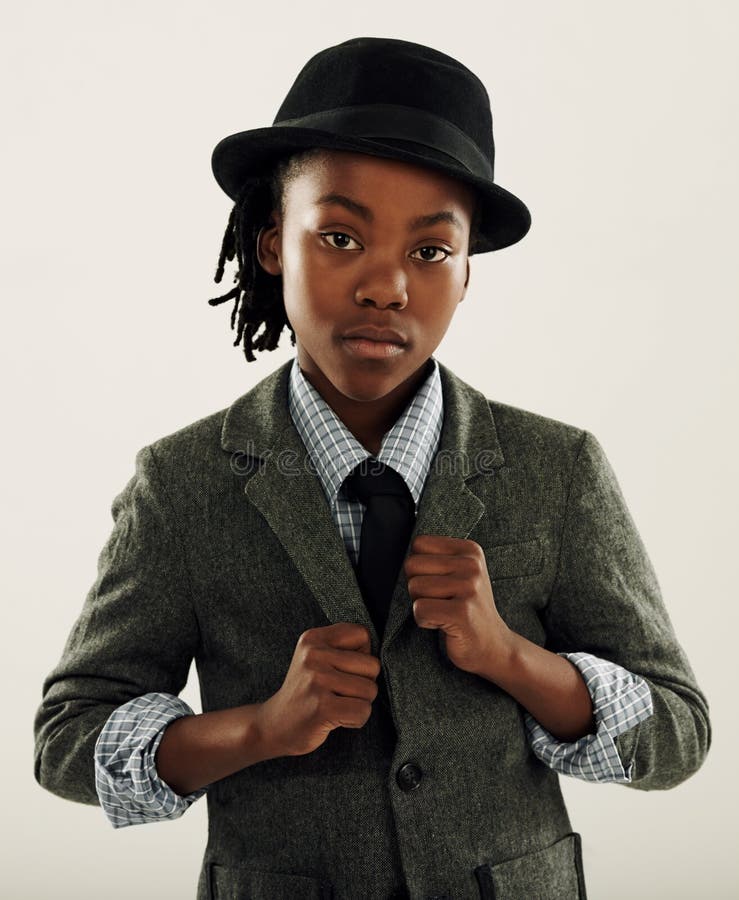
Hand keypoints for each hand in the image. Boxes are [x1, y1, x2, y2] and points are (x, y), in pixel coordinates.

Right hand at [259, 623, 380, 756]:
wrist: (274, 726)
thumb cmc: (306, 691)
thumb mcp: (316, 658)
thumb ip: (344, 648)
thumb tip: (385, 651)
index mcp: (313, 637)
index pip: (363, 634)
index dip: (362, 656)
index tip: (342, 670)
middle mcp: (313, 654)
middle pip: (372, 665)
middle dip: (364, 684)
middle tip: (339, 693)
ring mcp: (317, 680)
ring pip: (370, 690)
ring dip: (360, 703)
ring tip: (336, 705)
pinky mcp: (322, 707)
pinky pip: (363, 711)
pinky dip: (356, 720)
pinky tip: (337, 718)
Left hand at [404, 534, 512, 675]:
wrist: (493, 645)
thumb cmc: (466, 607)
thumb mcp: (458, 573)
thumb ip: (435, 557)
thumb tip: (400, 549)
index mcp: (470, 550)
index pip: (419, 544)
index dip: (420, 567)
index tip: (441, 583)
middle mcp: (471, 565)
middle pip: (412, 565)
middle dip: (418, 587)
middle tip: (441, 601)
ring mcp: (469, 588)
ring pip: (414, 587)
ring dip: (422, 606)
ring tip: (444, 613)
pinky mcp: (462, 612)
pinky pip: (420, 610)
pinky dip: (425, 621)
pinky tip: (445, 626)